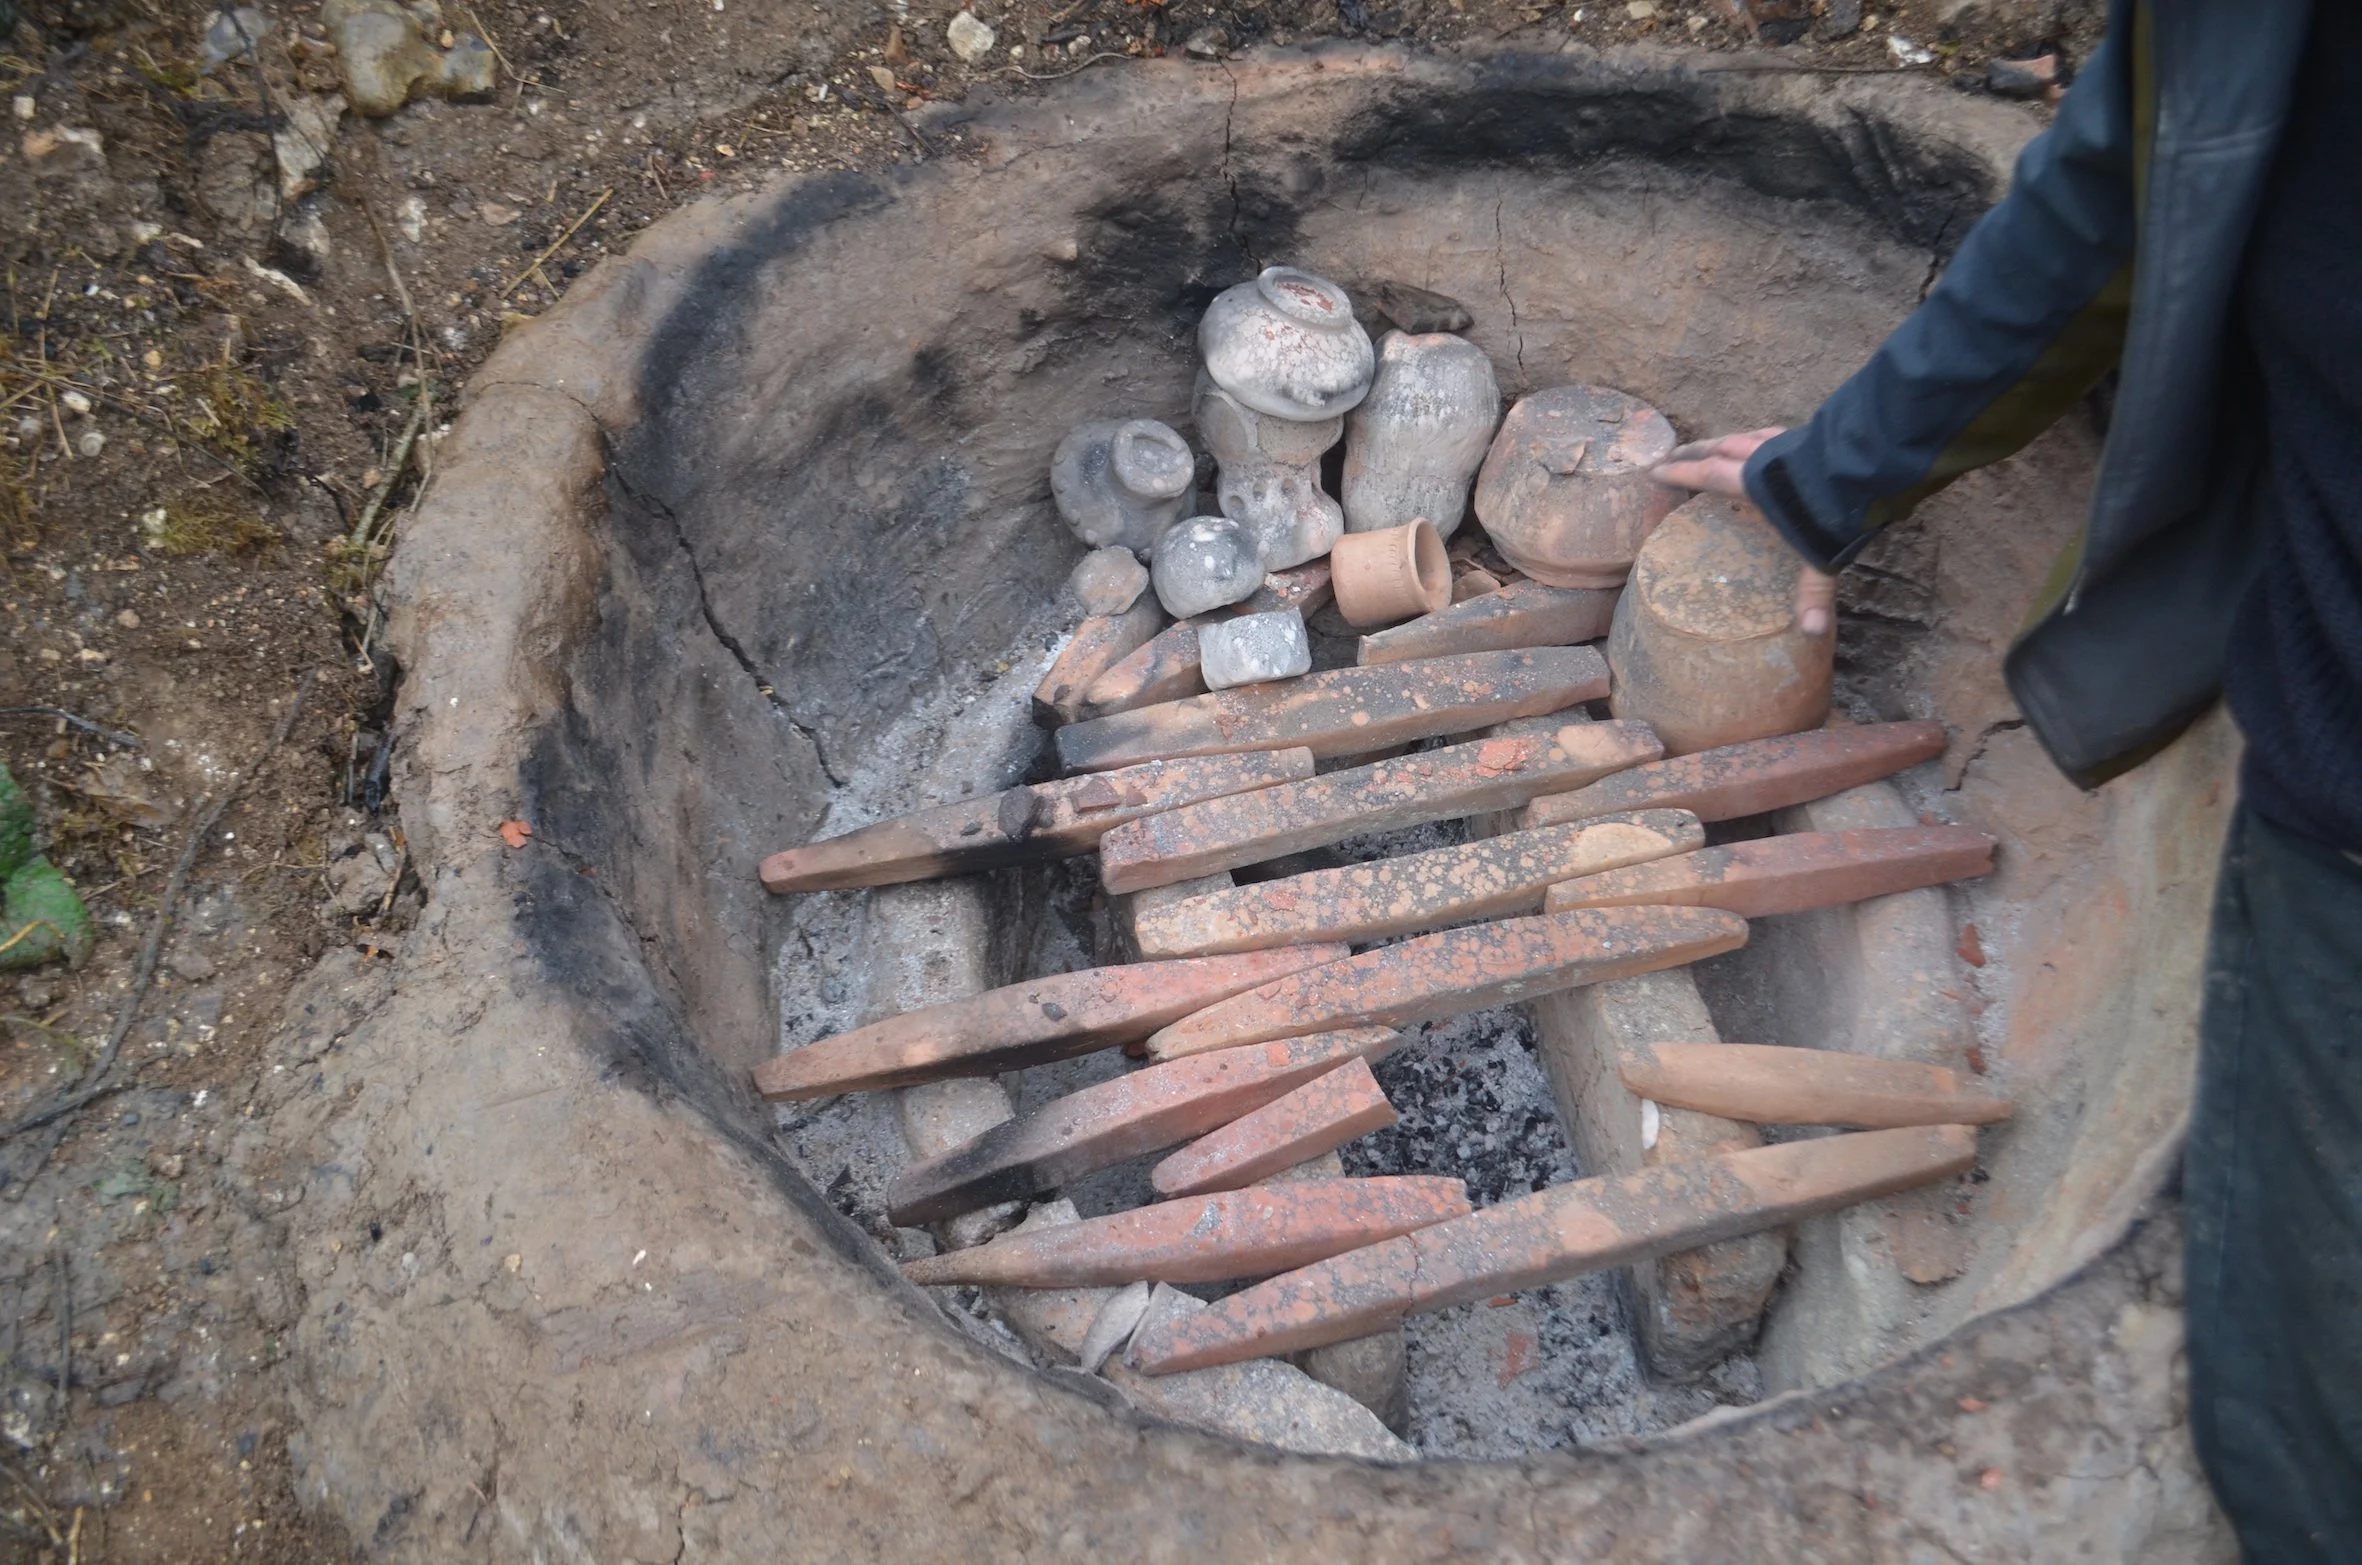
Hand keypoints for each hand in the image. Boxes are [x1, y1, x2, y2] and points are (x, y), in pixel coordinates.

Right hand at [1650, 426, 1835, 638]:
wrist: (1873, 464)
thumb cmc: (1839, 510)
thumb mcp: (1822, 555)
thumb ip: (1815, 591)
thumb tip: (1813, 632)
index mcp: (1756, 485)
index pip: (1708, 475)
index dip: (1680, 472)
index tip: (1655, 470)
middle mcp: (1765, 459)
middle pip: (1721, 448)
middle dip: (1694, 451)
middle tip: (1674, 453)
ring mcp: (1788, 443)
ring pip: (1746, 436)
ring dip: (1726, 441)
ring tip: (1716, 445)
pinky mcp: (1809, 437)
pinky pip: (1772, 434)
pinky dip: (1759, 437)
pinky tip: (1766, 439)